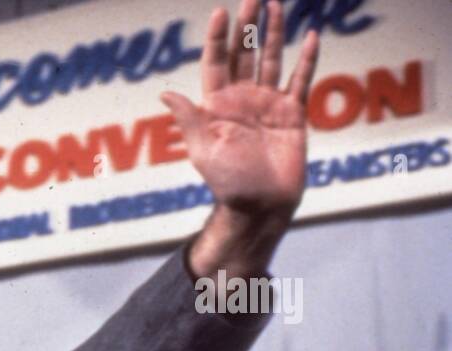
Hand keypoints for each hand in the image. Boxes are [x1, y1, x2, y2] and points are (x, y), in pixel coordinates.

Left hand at [163, 0, 318, 215]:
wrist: (261, 206)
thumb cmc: (229, 184)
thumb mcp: (204, 151)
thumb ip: (190, 120)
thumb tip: (165, 94)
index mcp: (217, 107)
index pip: (215, 63)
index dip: (217, 39)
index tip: (219, 12)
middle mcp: (242, 100)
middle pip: (244, 54)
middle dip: (247, 26)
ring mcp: (268, 104)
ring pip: (271, 60)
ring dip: (274, 34)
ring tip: (276, 5)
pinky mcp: (292, 113)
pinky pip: (301, 80)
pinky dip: (306, 60)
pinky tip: (310, 37)